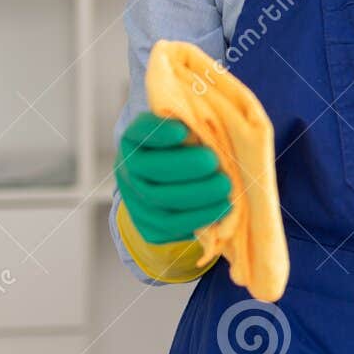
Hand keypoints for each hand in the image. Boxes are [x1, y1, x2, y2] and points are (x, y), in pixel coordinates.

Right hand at [115, 111, 231, 245]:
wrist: (170, 185)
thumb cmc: (186, 150)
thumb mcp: (187, 131)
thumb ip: (196, 125)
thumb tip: (212, 125)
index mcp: (134, 140)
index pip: (139, 132)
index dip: (158, 132)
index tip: (182, 130)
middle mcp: (127, 170)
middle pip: (150, 168)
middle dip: (185, 166)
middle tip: (214, 162)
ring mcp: (134, 200)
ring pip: (159, 201)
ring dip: (196, 195)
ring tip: (225, 187)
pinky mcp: (147, 226)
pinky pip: (169, 227)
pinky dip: (197, 219)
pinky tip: (221, 209)